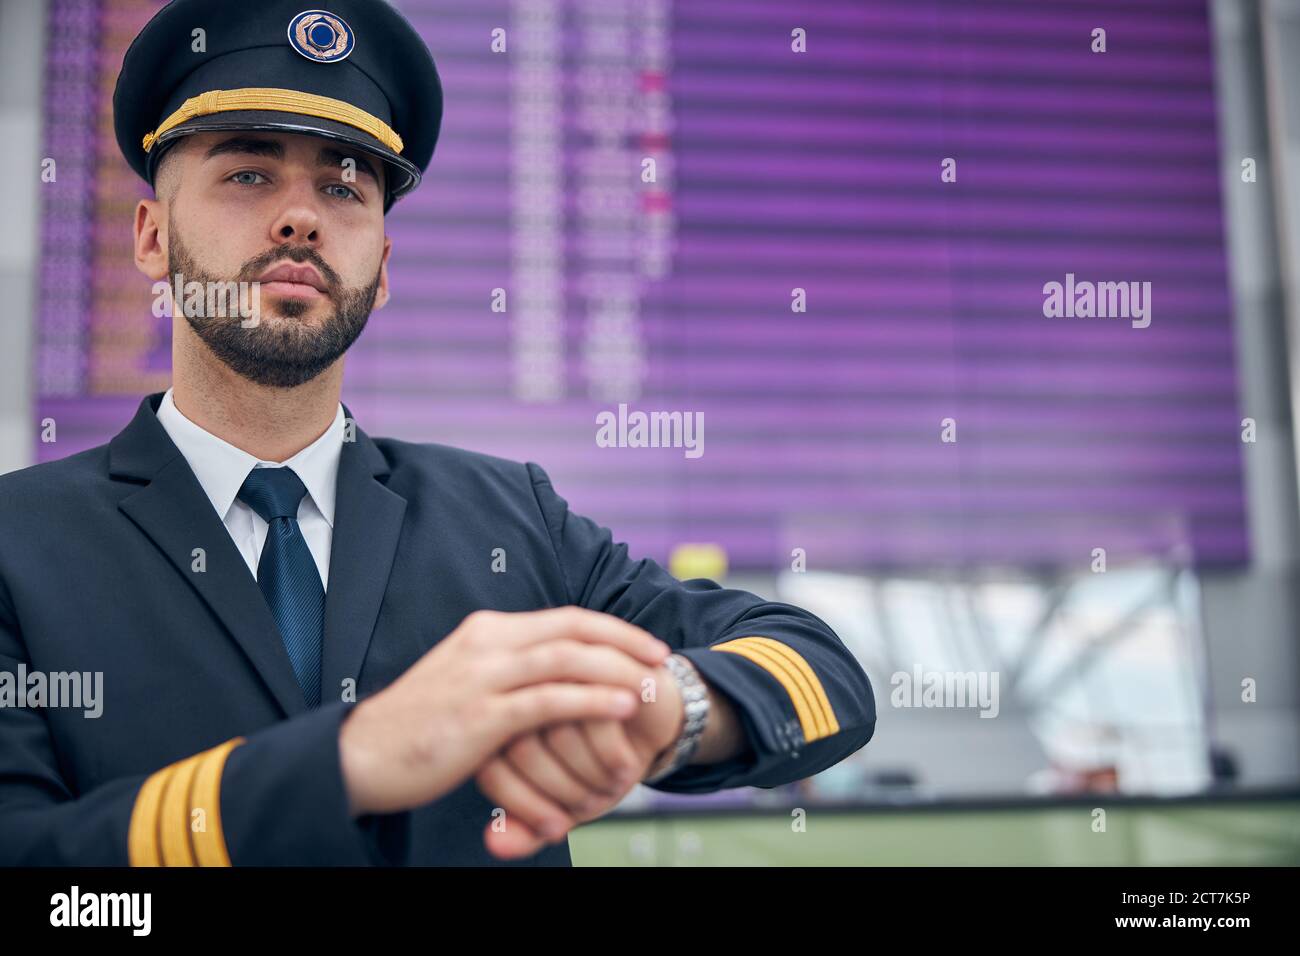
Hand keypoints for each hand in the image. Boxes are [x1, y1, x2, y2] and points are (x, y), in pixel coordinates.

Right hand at [338, 607, 670, 815]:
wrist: (361, 755)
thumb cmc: (418, 727)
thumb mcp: (464, 682)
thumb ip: (504, 670)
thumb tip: (546, 671)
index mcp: (487, 632)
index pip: (563, 618)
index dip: (610, 629)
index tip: (645, 644)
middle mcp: (487, 644)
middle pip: (573, 628)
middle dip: (624, 641)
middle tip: (660, 658)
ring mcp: (482, 677)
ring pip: (566, 659)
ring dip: (616, 669)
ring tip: (651, 684)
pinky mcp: (480, 717)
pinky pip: (548, 701)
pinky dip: (590, 700)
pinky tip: (620, 708)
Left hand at [477, 659, 686, 858]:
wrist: (651, 719)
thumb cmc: (598, 759)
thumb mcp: (564, 801)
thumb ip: (526, 826)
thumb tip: (497, 846)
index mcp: (501, 722)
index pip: (491, 772)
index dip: (525, 809)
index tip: (558, 828)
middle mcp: (523, 691)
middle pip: (523, 751)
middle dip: (564, 793)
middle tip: (593, 805)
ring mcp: (560, 671)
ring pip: (559, 734)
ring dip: (592, 776)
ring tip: (614, 784)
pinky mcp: (599, 663)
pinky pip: (596, 720)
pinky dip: (613, 757)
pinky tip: (627, 766)